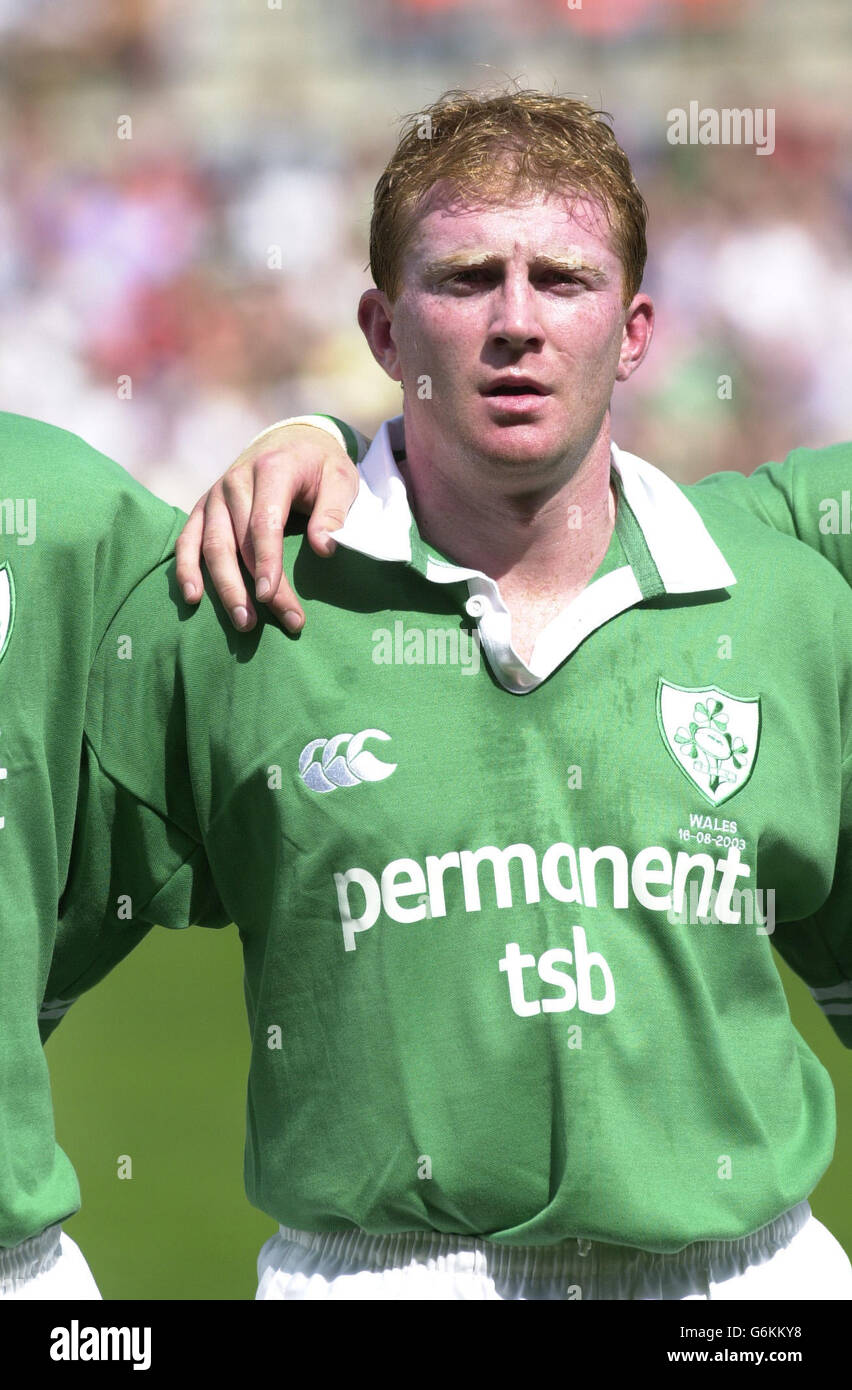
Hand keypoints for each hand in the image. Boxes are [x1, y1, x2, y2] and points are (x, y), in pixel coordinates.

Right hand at [175, 424, 358, 631]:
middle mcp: (236, 481)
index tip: (272, 597)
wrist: (292, 440)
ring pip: (211, 545)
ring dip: (222, 586)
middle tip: (259, 623)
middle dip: (247, 587)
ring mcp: (216, 494)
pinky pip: (187, 538)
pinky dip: (186, 567)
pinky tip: (193, 597)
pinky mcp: (204, 506)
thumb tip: (324, 548)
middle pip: (237, 541)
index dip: (267, 563)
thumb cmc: (319, 465)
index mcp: (271, 470)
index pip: (264, 523)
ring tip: (241, 621)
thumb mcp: (340, 478)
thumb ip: (333, 511)